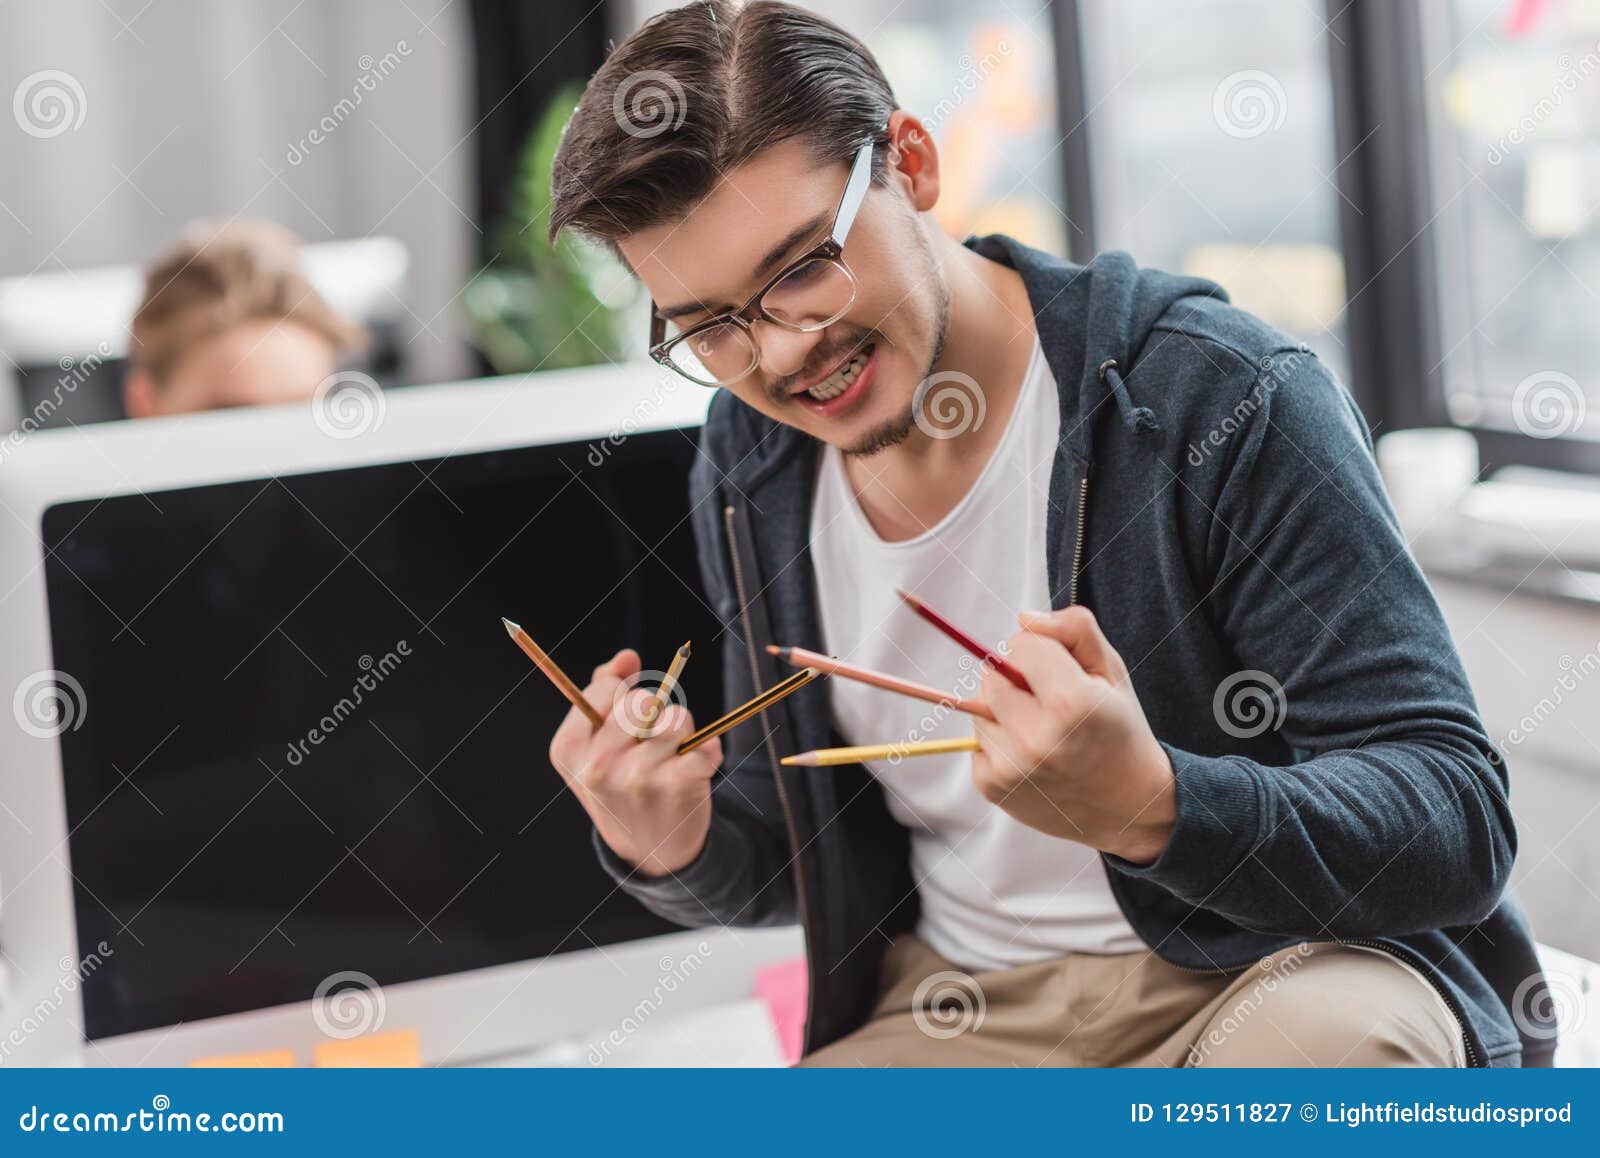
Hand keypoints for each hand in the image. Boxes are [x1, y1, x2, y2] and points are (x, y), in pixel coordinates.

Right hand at [548, 648, 719, 876]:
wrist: (651, 848)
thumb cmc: (622, 781)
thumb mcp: (596, 743)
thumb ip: (604, 689)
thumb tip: (627, 656)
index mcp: (568, 748)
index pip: (607, 686)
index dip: (624, 694)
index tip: (624, 722)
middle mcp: (597, 766)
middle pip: (642, 699)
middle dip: (654, 713)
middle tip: (650, 743)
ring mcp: (636, 779)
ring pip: (677, 717)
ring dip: (682, 732)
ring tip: (671, 759)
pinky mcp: (677, 787)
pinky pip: (705, 743)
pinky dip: (708, 752)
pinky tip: (692, 774)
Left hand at [971, 607, 1175, 863]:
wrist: (1128, 806)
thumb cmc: (1119, 730)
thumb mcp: (1111, 672)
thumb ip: (1074, 629)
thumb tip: (1024, 619)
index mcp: (1070, 704)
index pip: (1020, 644)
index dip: (1043, 652)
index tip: (1065, 673)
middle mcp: (1035, 738)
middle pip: (991, 673)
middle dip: (1016, 677)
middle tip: (1050, 701)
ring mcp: (1010, 767)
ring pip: (979, 707)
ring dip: (1004, 709)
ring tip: (1044, 730)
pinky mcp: (991, 787)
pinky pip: (977, 740)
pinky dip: (999, 741)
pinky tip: (1032, 756)